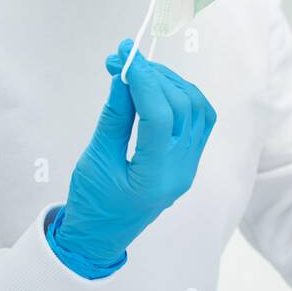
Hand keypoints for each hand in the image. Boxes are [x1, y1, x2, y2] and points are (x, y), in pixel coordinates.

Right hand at [46, 39, 216, 277]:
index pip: (159, 116)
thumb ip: (114, 116)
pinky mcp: (189, 160)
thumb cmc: (92, 203)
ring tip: (138, 71)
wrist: (100, 236)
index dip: (142, 79)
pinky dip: (182, 96)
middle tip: (121, 59)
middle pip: (181, 108)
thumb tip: (125, 74)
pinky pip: (199, 119)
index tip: (124, 54)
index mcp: (156, 178)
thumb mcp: (96, 159)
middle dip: (152, 77)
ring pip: (196, 109)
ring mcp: (190, 166)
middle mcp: (182, 171)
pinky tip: (159, 86)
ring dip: (170, 82)